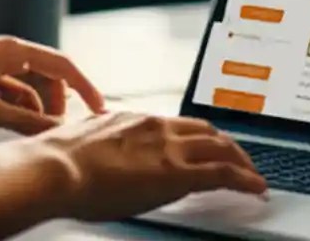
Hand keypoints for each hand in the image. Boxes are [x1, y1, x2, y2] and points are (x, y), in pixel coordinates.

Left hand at [0, 35, 106, 133]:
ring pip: (30, 85)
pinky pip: (11, 92)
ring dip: (39, 106)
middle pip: (48, 74)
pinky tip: (21, 126)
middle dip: (59, 99)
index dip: (84, 86)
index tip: (98, 108)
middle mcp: (5, 51)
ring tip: (40, 130)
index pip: (61, 64)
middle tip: (62, 127)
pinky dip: (20, 108)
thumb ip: (25, 119)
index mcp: (11, 49)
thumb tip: (56, 127)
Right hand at [38, 112, 267, 220]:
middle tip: (239, 160)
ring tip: (252, 176)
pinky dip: (245, 179)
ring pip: (222, 147)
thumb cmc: (57, 162)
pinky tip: (256, 188)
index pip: (179, 125)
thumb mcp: (85, 143)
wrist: (53, 169)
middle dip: (228, 145)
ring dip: (242, 161)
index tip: (206, 146)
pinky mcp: (176, 172)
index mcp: (136, 120)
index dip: (199, 137)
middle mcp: (158, 127)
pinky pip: (223, 173)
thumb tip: (102, 155)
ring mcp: (169, 148)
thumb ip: (104, 145)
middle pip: (207, 131)